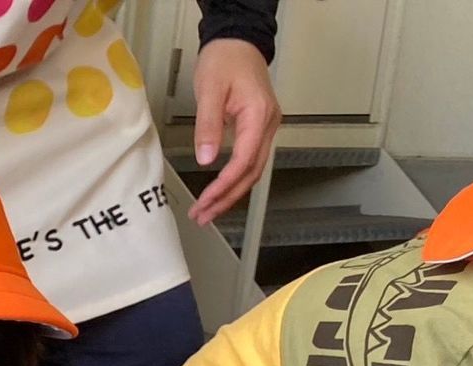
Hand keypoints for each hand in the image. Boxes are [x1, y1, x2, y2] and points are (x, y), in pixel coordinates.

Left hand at [189, 39, 281, 226]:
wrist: (238, 42)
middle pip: (252, 173)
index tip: (205, 202)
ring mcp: (267, 127)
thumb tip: (207, 159)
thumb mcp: (209, 91)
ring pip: (253, 170)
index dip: (224, 186)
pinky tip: (220, 192)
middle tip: (203, 216)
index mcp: (259, 116)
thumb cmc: (224, 60)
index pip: (244, 161)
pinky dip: (235, 180)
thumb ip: (208, 126)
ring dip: (231, 193)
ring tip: (208, 211)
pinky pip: (250, 160)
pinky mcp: (259, 128)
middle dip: (227, 198)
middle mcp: (269, 124)